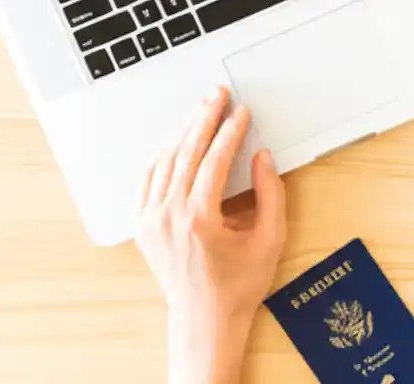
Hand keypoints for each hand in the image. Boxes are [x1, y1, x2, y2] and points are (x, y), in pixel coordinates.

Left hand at [137, 87, 287, 383]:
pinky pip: (148, 180)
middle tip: (217, 96)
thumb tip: (263, 157)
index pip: (214, 160)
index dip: (230, 131)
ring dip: (183, 133)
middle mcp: (168, 216)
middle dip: (204, 119)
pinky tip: (175, 143)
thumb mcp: (269, 239)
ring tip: (200, 111)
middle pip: (185, 152)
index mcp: (198, 218)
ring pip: (164, 162)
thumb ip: (270, 194)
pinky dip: (162, 156)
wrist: (205, 318)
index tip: (242, 112)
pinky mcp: (142, 225)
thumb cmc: (238, 284)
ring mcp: (150, 220)